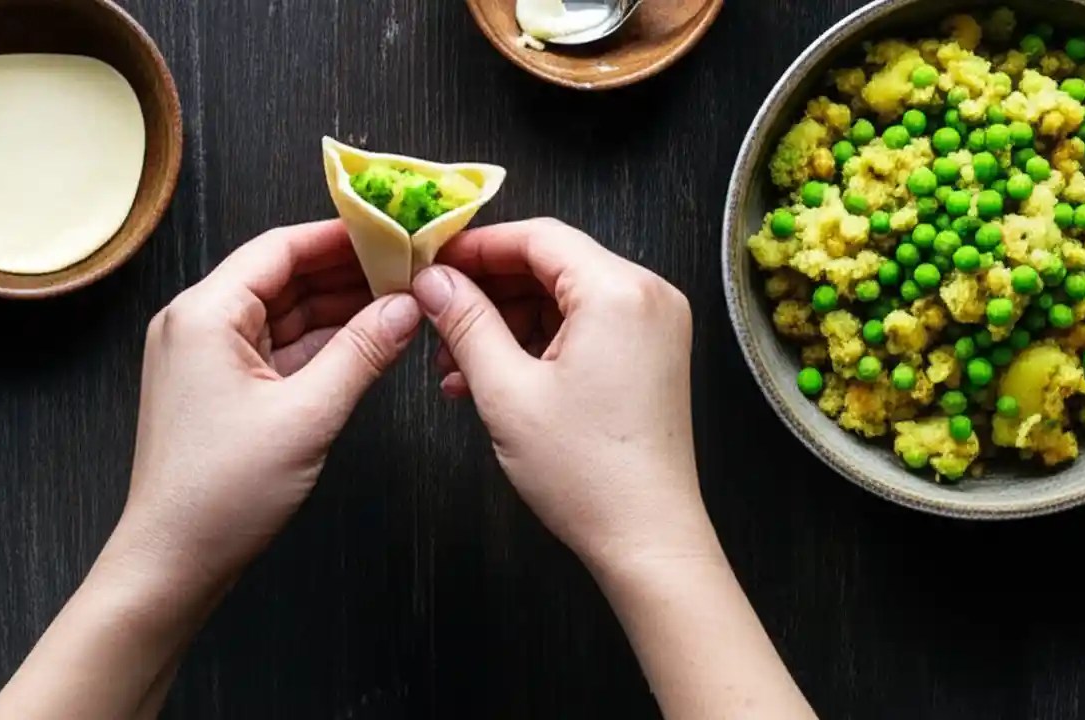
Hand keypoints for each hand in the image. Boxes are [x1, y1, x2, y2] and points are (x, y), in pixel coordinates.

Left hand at [115, 220, 421, 587]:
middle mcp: (198, 324)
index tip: (391, 232)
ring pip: (284, 313)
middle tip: (407, 268)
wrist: (173, 561)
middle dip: (346, 272)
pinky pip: (277, 348)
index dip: (340, 236)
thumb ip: (362, 352)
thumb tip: (407, 307)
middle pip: (282, 276)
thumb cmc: (220, 494)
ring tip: (398, 301)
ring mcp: (207, 357)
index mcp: (204, 314)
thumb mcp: (307, 415)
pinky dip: (321, 344)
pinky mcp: (219, 388)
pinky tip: (366, 341)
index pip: (279, 248)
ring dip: (338, 308)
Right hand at [411, 219, 711, 566]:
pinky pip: (583, 327)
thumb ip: (465, 322)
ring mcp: (653, 326)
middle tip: (435, 317)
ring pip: (562, 299)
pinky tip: (489, 378)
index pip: (538, 237)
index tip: (432, 264)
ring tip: (454, 365)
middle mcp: (647, 295)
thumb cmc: (587, 473)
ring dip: (505, 324)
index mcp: (619, 291)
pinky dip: (535, 344)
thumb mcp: (506, 390)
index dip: (476, 246)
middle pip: (550, 265)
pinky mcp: (649, 355)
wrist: (647, 538)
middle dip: (487, 292)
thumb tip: (432, 280)